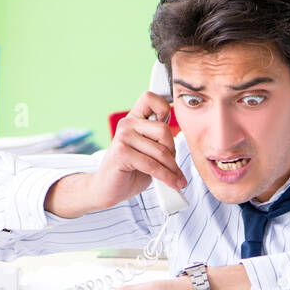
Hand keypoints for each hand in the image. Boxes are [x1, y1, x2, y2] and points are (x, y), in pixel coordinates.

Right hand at [90, 90, 188, 210]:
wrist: (108, 189)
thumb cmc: (129, 172)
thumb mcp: (148, 153)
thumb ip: (160, 142)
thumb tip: (180, 139)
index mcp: (134, 120)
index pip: (151, 99)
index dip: (164, 109)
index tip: (169, 127)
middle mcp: (127, 124)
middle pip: (163, 130)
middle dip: (173, 152)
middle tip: (174, 167)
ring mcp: (123, 136)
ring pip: (160, 150)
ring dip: (172, 169)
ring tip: (177, 180)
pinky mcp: (122, 152)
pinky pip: (152, 165)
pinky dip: (166, 177)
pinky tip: (171, 183)